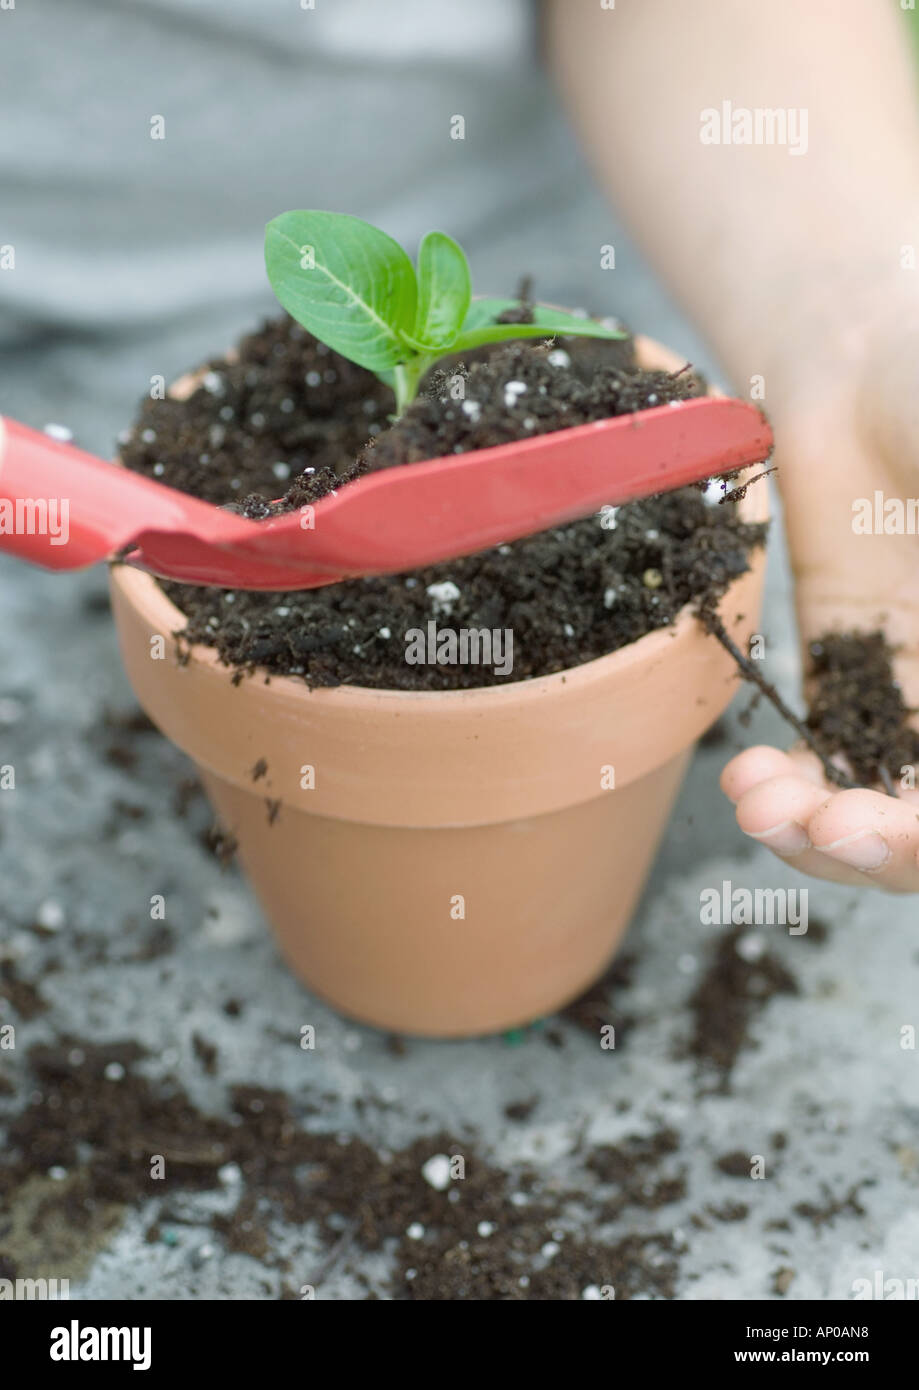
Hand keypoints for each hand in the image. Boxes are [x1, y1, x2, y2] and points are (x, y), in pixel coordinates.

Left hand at [721, 293, 918, 889]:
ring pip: (894, 810)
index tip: (914, 816)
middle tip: (839, 829)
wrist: (873, 355)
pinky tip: (751, 780)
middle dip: (899, 846)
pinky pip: (829, 761)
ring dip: (831, 834)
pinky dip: (791, 790)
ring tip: (769, 811)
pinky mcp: (853, 678)